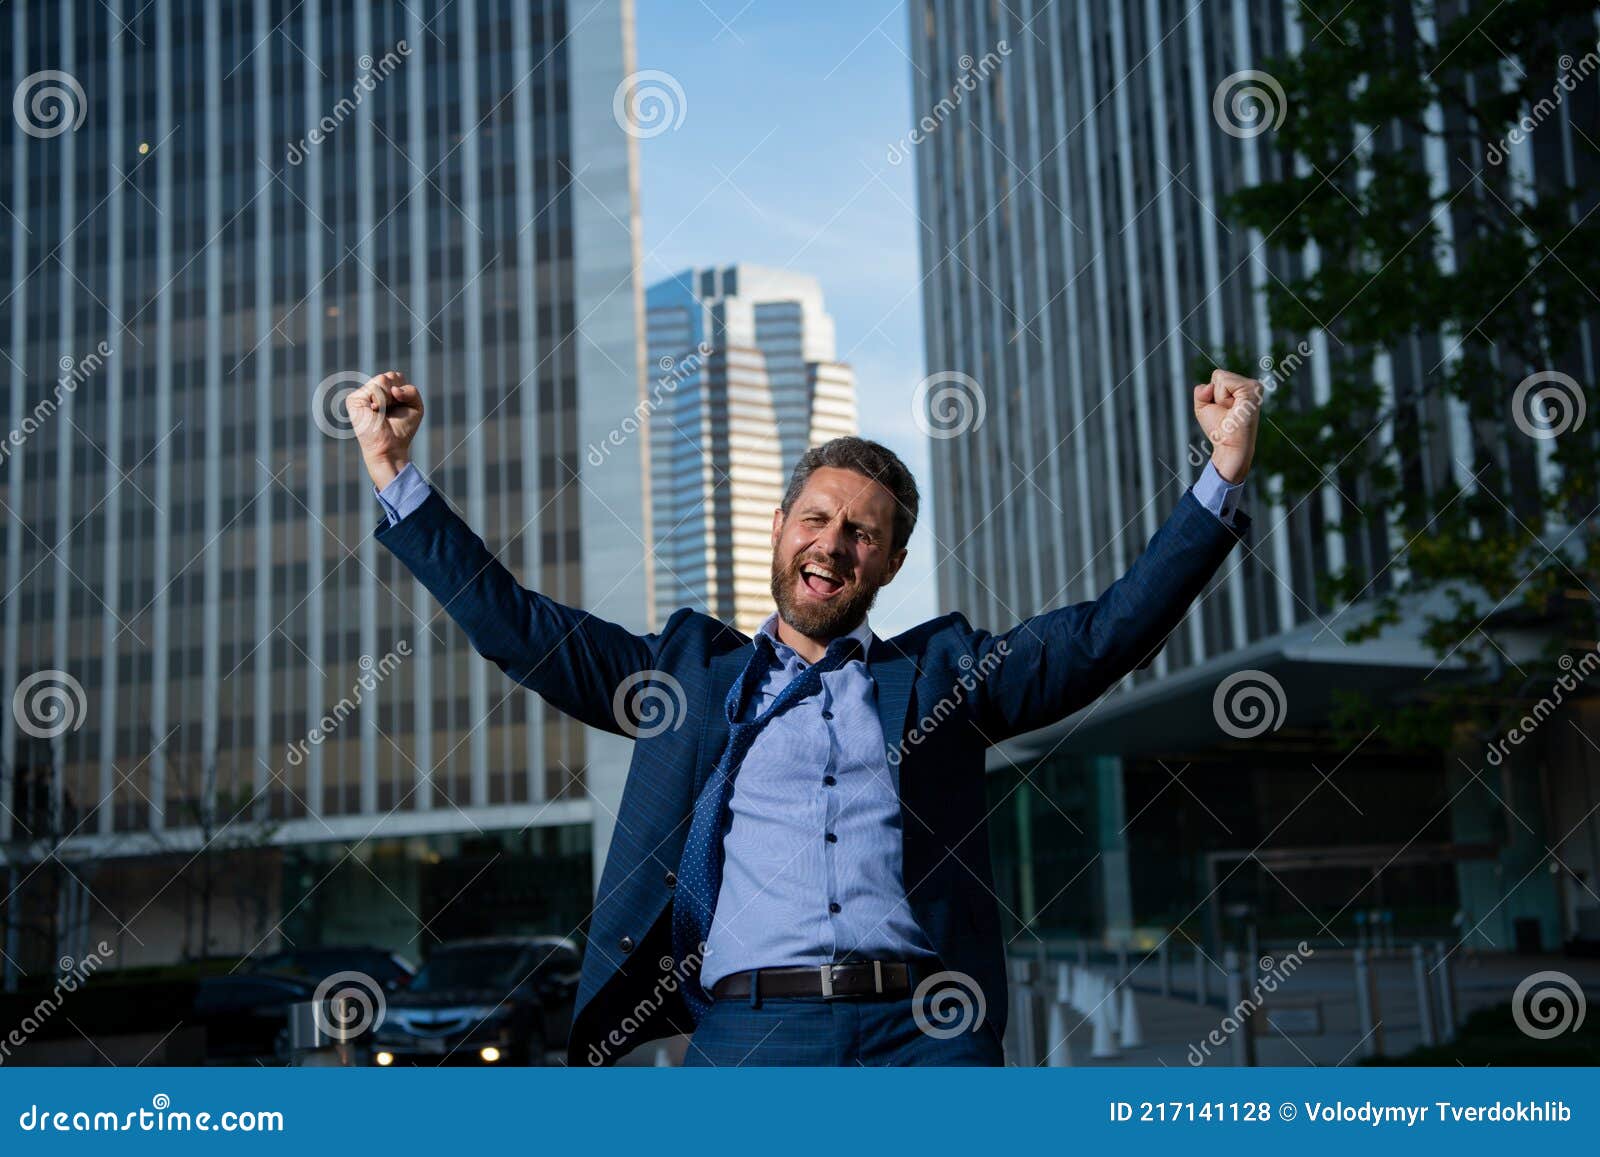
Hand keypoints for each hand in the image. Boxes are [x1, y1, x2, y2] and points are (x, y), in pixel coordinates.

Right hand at [350, 371, 423, 488]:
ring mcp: (362, 394)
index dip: (404, 392)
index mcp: (384, 390)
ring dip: (389, 398)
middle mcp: (372, 390)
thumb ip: (411, 391)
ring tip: (383, 412)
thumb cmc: (402, 429)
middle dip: (397, 394)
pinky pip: (374, 387)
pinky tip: (375, 411)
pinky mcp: (354, 399)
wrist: (390, 446)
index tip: (400, 407)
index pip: (397, 377)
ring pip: (383, 379)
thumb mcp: (415, 406)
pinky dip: (381, 400)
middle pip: (391, 375)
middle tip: (391, 410)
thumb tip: (393, 390)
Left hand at [1193, 368, 1263, 483]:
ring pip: (1220, 377)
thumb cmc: (1219, 429)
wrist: (1228, 445)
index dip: (1212, 394)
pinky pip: (1225, 381)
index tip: (1223, 410)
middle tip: (1227, 411)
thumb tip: (1209, 385)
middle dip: (1215, 395)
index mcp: (1241, 388)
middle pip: (1218, 375)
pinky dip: (1222, 397)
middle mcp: (1249, 385)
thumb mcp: (1203, 407)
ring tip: (1230, 411)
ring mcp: (1253, 386)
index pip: (1217, 376)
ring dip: (1219, 397)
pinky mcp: (1253, 388)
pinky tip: (1233, 408)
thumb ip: (1201, 391)